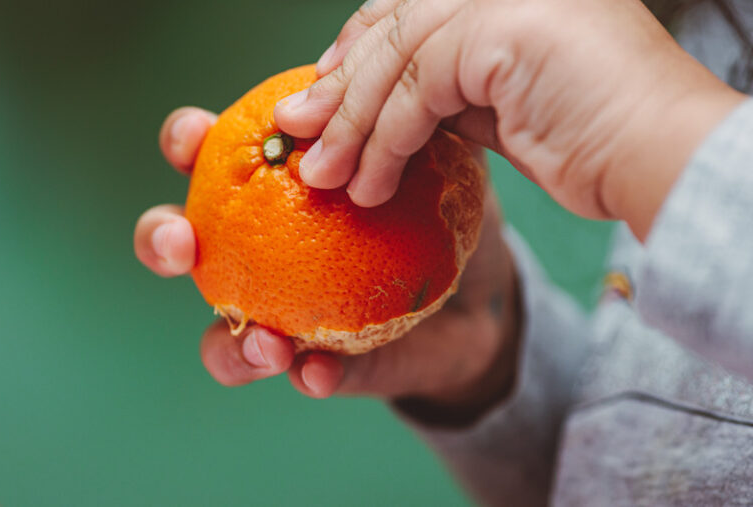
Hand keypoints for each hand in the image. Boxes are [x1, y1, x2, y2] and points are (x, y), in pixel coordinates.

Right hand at [134, 107, 520, 415]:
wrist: (485, 296)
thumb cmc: (447, 211)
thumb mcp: (440, 153)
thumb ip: (400, 117)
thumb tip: (358, 80)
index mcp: (279, 194)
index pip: (214, 157)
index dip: (187, 140)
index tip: (199, 133)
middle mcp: (266, 255)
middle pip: (184, 247)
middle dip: (160, 240)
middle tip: (181, 244)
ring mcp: (288, 316)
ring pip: (223, 339)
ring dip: (228, 346)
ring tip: (267, 346)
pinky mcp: (326, 366)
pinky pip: (303, 377)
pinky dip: (307, 376)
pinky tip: (319, 372)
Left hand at [274, 0, 744, 239]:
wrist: (661, 157)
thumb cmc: (593, 137)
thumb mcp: (503, 103)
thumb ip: (447, 90)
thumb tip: (383, 110)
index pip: (407, 10)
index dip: (356, 54)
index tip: (323, 101)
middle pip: (391, 26)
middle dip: (337, 90)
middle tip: (299, 138)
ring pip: (395, 58)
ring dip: (351, 125)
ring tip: (324, 178)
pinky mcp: (500, 29)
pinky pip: (416, 87)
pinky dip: (385, 138)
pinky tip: (371, 182)